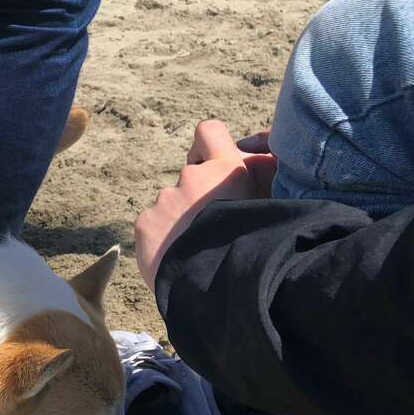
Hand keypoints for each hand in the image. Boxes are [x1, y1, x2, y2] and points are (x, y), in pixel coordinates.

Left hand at [135, 120, 275, 289]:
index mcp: (226, 170)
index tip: (210, 165)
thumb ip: (260, 184)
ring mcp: (165, 200)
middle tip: (210, 230)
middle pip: (190, 181)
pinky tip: (176, 259)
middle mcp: (192, 177)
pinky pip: (152, 226)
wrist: (219, 283)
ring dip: (179, 223)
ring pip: (170, 207)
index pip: (209, 131)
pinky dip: (161, 240)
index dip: (208, 147)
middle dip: (197, 200)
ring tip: (195, 251)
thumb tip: (261, 166)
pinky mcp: (144, 223)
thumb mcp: (269, 208)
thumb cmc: (253, 246)